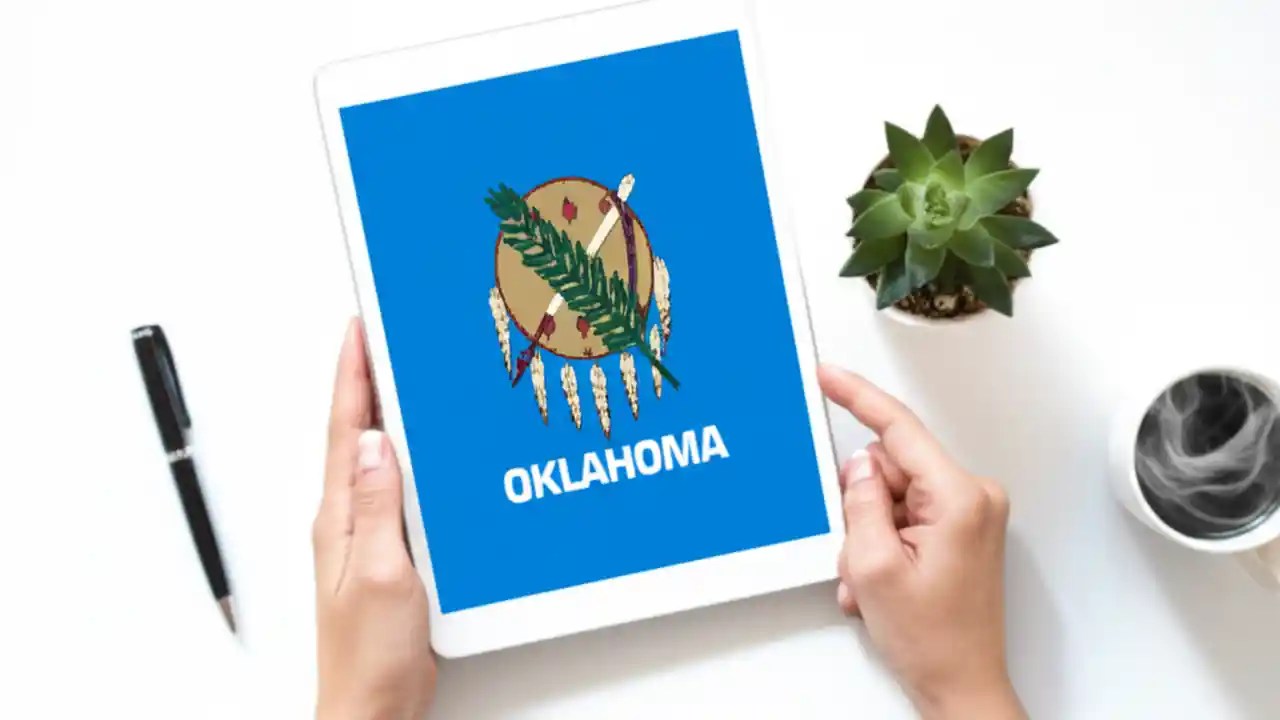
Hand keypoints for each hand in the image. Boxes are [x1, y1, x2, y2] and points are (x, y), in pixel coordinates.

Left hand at [314, 318, 435, 719]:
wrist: (373, 710)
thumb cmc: (369, 657)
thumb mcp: (381, 575)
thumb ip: (379, 506)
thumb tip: (373, 441)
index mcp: (340, 517)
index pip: (343, 429)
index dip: (351, 374)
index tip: (359, 327)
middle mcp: (348, 518)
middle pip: (355, 433)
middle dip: (366, 379)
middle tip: (382, 333)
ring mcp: (367, 535)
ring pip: (376, 458)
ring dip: (385, 413)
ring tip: (401, 373)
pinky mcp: (390, 553)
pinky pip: (397, 490)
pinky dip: (408, 458)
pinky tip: (425, 452)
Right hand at [817, 365, 1023, 719]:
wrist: (961, 684)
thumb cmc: (935, 640)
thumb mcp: (873, 567)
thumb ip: (860, 502)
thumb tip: (858, 465)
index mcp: (960, 498)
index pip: (899, 429)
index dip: (858, 397)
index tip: (830, 376)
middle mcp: (973, 497)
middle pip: (890, 467)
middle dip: (861, 506)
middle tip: (859, 554)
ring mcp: (969, 514)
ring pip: (891, 493)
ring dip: (869, 533)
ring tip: (873, 578)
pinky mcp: (961, 529)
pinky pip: (905, 513)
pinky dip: (884, 543)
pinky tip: (887, 579)